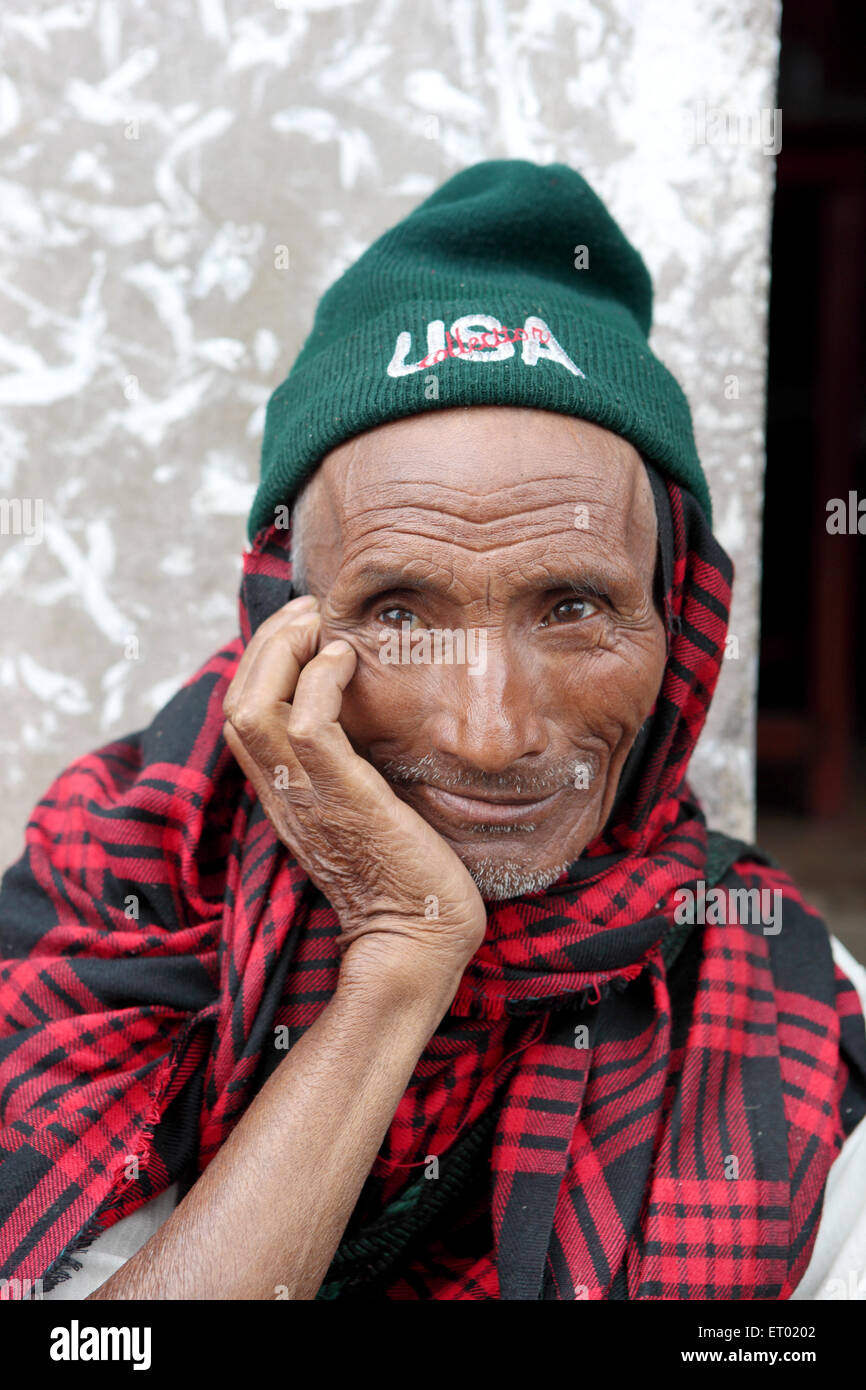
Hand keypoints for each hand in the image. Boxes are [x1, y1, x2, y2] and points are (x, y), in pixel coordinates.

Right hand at [222, 596, 486, 1001]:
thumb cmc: (405, 877)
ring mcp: (305, 795)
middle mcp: (282, 791)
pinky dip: (319, 680)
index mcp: (284, 793)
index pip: (243, 715)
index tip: (298, 629)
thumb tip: (373, 722)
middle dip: (266, 642)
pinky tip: (347, 660)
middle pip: (237, 700)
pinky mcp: (341, 797)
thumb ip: (352, 769)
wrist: (416, 937)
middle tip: (305, 610)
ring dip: (282, 649)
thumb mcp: (364, 809)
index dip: (261, 663)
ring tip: (317, 621)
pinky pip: (307, 723)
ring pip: (255, 704)